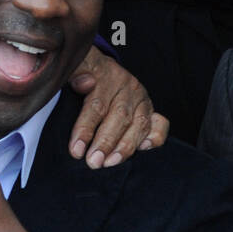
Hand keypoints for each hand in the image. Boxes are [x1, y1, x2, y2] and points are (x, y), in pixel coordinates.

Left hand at [68, 47, 168, 167]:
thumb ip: (75, 72)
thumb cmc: (80, 74)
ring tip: (110, 163)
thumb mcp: (72, 68)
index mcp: (105, 74)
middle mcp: (126, 86)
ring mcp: (141, 98)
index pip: (97, 105)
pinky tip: (143, 149)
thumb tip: (83, 83)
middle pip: (119, 116)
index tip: (76, 150)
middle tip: (93, 162)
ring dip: (126, 146)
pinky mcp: (150, 110)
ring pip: (139, 123)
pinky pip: (160, 124)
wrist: (97, 69)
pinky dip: (155, 137)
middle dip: (106, 142)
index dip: (86, 129)